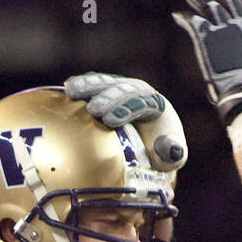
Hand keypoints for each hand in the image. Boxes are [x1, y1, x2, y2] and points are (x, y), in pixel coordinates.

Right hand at [63, 72, 187, 170]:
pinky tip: (67, 89)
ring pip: (106, 83)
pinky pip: (94, 84)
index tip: (110, 120)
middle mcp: (139, 91)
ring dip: (89, 86)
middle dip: (108, 98)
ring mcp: (121, 88)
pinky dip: (82, 85)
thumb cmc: (159, 153)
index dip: (127, 109)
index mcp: (156, 105)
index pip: (142, 102)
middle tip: (94, 110)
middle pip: (123, 90)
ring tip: (72, 91)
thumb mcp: (170, 158)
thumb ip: (174, 154)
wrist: (148, 143)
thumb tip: (170, 148)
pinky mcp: (106, 91)